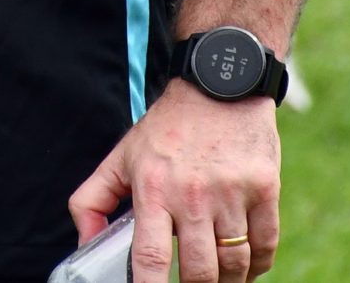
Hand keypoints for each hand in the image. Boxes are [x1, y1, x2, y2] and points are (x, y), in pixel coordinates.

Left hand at [68, 81, 280, 280]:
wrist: (219, 86)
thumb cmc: (167, 128)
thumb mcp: (121, 157)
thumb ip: (92, 201)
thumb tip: (84, 243)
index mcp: (154, 190)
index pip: (150, 260)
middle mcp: (193, 195)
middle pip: (200, 273)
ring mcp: (232, 193)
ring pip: (235, 265)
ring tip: (216, 280)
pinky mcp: (265, 189)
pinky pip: (265, 247)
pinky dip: (256, 267)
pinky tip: (244, 266)